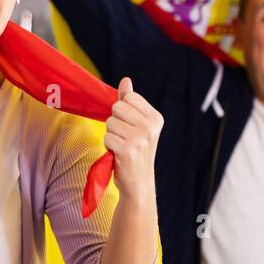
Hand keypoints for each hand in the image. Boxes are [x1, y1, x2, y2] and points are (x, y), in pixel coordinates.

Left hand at [104, 77, 162, 196]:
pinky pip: (107, 137)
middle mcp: (151, 127)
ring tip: (122, 147)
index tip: (131, 126)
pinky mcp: (127, 150)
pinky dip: (109, 146)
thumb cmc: (136, 151)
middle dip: (115, 122)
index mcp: (156, 118)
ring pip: (110, 123)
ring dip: (111, 135)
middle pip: (117, 108)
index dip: (123, 111)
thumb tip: (126, 80)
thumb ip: (130, 102)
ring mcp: (140, 139)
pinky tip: (118, 155)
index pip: (128, 98)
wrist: (139, 183)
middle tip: (125, 138)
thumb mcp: (137, 125)